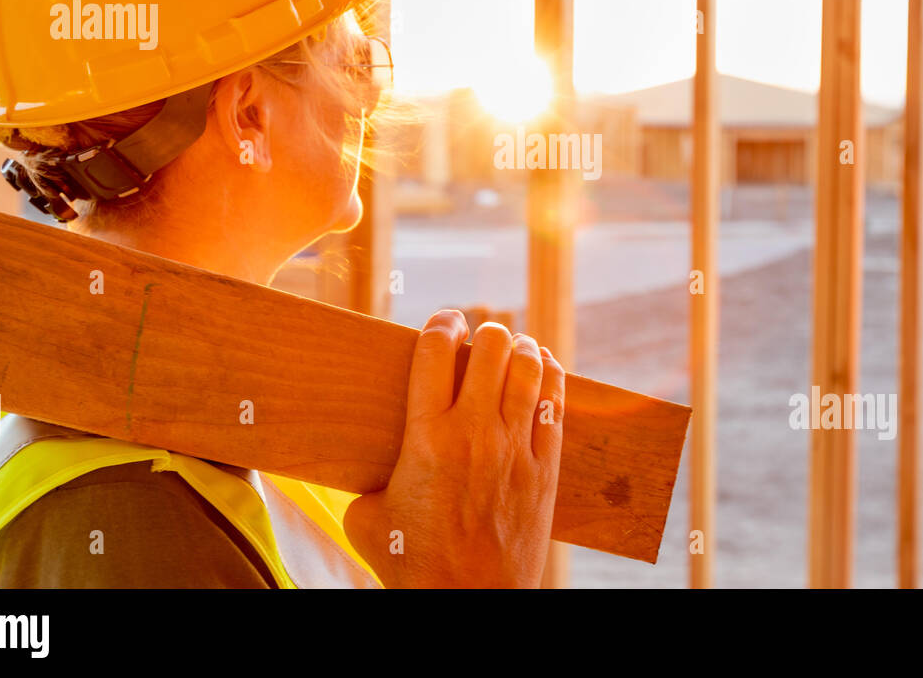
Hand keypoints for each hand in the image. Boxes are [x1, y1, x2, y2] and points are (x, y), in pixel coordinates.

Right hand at [343, 309, 564, 587]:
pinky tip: (545, 367)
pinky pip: (555, 406)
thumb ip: (369, 478)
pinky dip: (551, 377)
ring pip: (528, 370)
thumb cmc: (412, 565)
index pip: (435, 351)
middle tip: (479, 337)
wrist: (467, 602)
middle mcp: (473, 433)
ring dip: (521, 347)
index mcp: (425, 438)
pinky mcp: (543, 469)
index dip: (440, 323)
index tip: (443, 321)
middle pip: (491, 348)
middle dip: (485, 332)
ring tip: (514, 345)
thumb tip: (368, 465)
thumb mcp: (366, 516)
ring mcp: (514, 449)